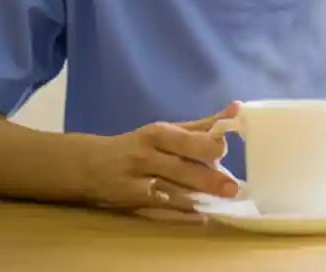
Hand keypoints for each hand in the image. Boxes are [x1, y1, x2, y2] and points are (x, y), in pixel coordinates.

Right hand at [81, 103, 241, 218]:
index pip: (189, 142)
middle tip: (233, 187)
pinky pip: (161, 213)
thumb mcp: (165, 131)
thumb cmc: (137, 145)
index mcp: (156, 135)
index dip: (211, 148)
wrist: (89, 166)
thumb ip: (201, 125)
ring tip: (222, 201)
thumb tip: (236, 109)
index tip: (223, 153)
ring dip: (200, 198)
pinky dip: (182, 216)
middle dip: (211, 179)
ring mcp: (137, 184)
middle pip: (183, 170)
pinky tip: (200, 217)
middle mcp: (145, 158)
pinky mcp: (132, 206)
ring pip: (174, 193)